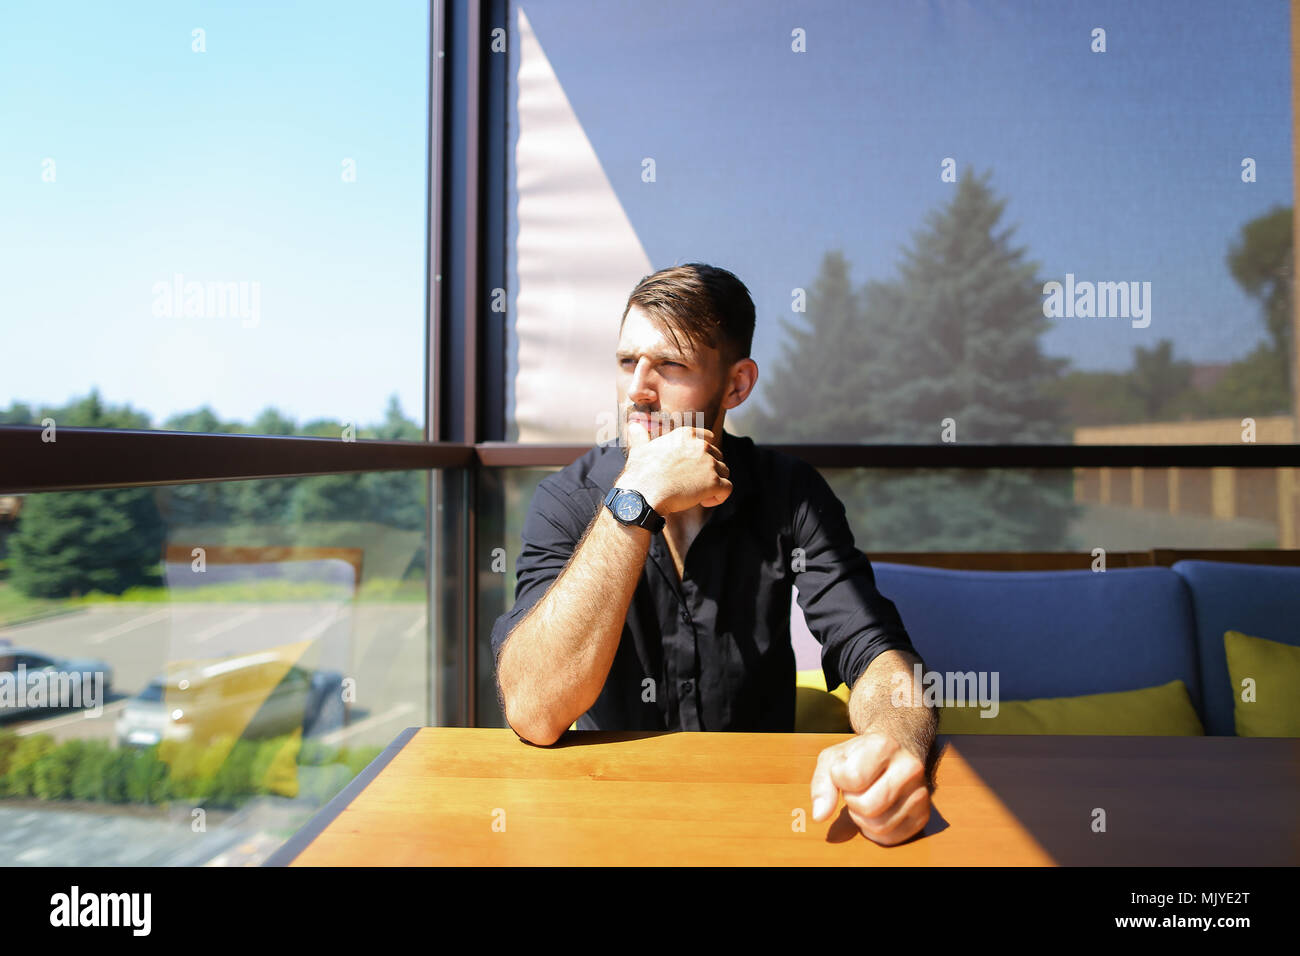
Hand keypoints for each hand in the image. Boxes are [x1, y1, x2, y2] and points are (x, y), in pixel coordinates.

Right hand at [618, 420, 731, 513]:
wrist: (643, 494)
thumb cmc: (640, 473)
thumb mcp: (639, 448)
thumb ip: (640, 436)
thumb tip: (633, 426)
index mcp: (686, 435)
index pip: (708, 439)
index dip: (703, 455)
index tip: (692, 467)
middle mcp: (701, 445)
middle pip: (718, 457)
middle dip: (709, 470)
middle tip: (692, 483)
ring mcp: (709, 463)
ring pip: (724, 473)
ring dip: (714, 484)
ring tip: (696, 493)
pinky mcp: (714, 482)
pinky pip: (727, 489)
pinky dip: (719, 497)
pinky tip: (703, 501)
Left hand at [809, 730, 930, 845]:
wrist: (895, 750)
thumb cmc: (861, 755)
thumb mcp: (833, 759)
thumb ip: (821, 784)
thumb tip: (820, 815)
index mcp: (885, 746)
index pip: (852, 778)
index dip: (839, 778)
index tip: (845, 769)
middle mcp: (910, 768)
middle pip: (867, 807)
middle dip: (852, 801)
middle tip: (856, 788)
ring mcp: (921, 793)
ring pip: (879, 826)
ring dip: (862, 818)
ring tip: (866, 798)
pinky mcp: (923, 815)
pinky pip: (890, 838)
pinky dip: (875, 831)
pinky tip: (877, 811)